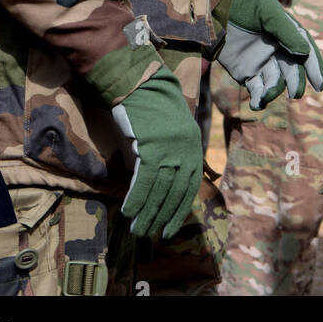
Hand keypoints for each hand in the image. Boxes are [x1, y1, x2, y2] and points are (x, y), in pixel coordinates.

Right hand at [112, 65, 203, 239]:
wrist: (141, 86)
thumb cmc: (154, 113)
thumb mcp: (171, 137)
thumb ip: (172, 162)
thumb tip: (162, 195)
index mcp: (194, 149)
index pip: (189, 189)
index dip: (178, 212)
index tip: (168, 230)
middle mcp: (186, 150)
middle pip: (173, 193)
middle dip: (160, 217)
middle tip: (147, 235)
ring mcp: (170, 149)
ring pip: (159, 190)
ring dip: (146, 213)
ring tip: (136, 229)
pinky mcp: (152, 147)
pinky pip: (144, 180)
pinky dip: (136, 198)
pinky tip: (128, 211)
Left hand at [217, 0, 322, 110]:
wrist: (213, 6)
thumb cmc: (242, 3)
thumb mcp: (266, 11)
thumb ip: (285, 31)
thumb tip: (305, 53)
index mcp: (287, 33)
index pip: (306, 52)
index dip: (314, 67)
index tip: (319, 84)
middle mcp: (277, 50)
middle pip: (293, 70)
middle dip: (296, 82)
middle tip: (296, 93)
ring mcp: (262, 62)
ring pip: (276, 83)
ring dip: (275, 91)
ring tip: (266, 95)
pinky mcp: (245, 72)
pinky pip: (257, 89)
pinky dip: (259, 99)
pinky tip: (257, 103)